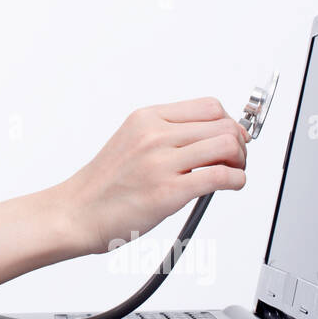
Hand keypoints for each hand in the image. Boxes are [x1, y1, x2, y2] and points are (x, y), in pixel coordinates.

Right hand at [65, 97, 249, 254]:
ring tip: (233, 172)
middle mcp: (153, 135)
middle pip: (222, 124)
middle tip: (235, 159)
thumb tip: (211, 136)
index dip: (228, 122)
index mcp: (146, 119)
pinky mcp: (168, 191)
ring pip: (226, 145)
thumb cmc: (104, 185)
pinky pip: (220, 176)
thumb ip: (166, 135)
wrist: (77, 212)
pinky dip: (237, 180)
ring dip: (240, 161)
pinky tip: (231, 186)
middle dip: (239, 143)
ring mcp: (160, 162)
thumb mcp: (131, 142)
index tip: (231, 137)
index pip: (208, 106)